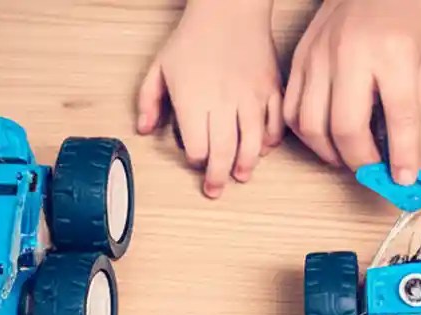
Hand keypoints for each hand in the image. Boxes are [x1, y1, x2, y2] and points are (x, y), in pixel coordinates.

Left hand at [137, 0, 284, 197]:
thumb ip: (149, 100)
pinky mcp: (271, 90)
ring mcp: (251, 97)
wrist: (229, 9)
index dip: (195, 159)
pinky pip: (275, 124)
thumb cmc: (193, 37)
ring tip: (240, 176)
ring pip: (252, 144)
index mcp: (194, 100)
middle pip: (223, 153)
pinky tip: (262, 148)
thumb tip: (145, 130)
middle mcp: (224, 102)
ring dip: (246, 164)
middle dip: (218, 177)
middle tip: (215, 190)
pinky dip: (270, 140)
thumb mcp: (159, 66)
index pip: (198, 147)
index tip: (195, 157)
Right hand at [283, 0, 420, 183]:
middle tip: (375, 171)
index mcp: (393, 53)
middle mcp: (350, 55)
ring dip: (331, 153)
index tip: (404, 181)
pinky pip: (292, 110)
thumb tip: (406, 161)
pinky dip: (308, 134)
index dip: (403, 156)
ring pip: (312, 125)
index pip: (399, 118)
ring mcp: (318, 57)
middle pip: (346, 128)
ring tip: (350, 156)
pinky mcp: (299, 59)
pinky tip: (328, 137)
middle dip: (362, 162)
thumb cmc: (404, 17)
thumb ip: (413, 112)